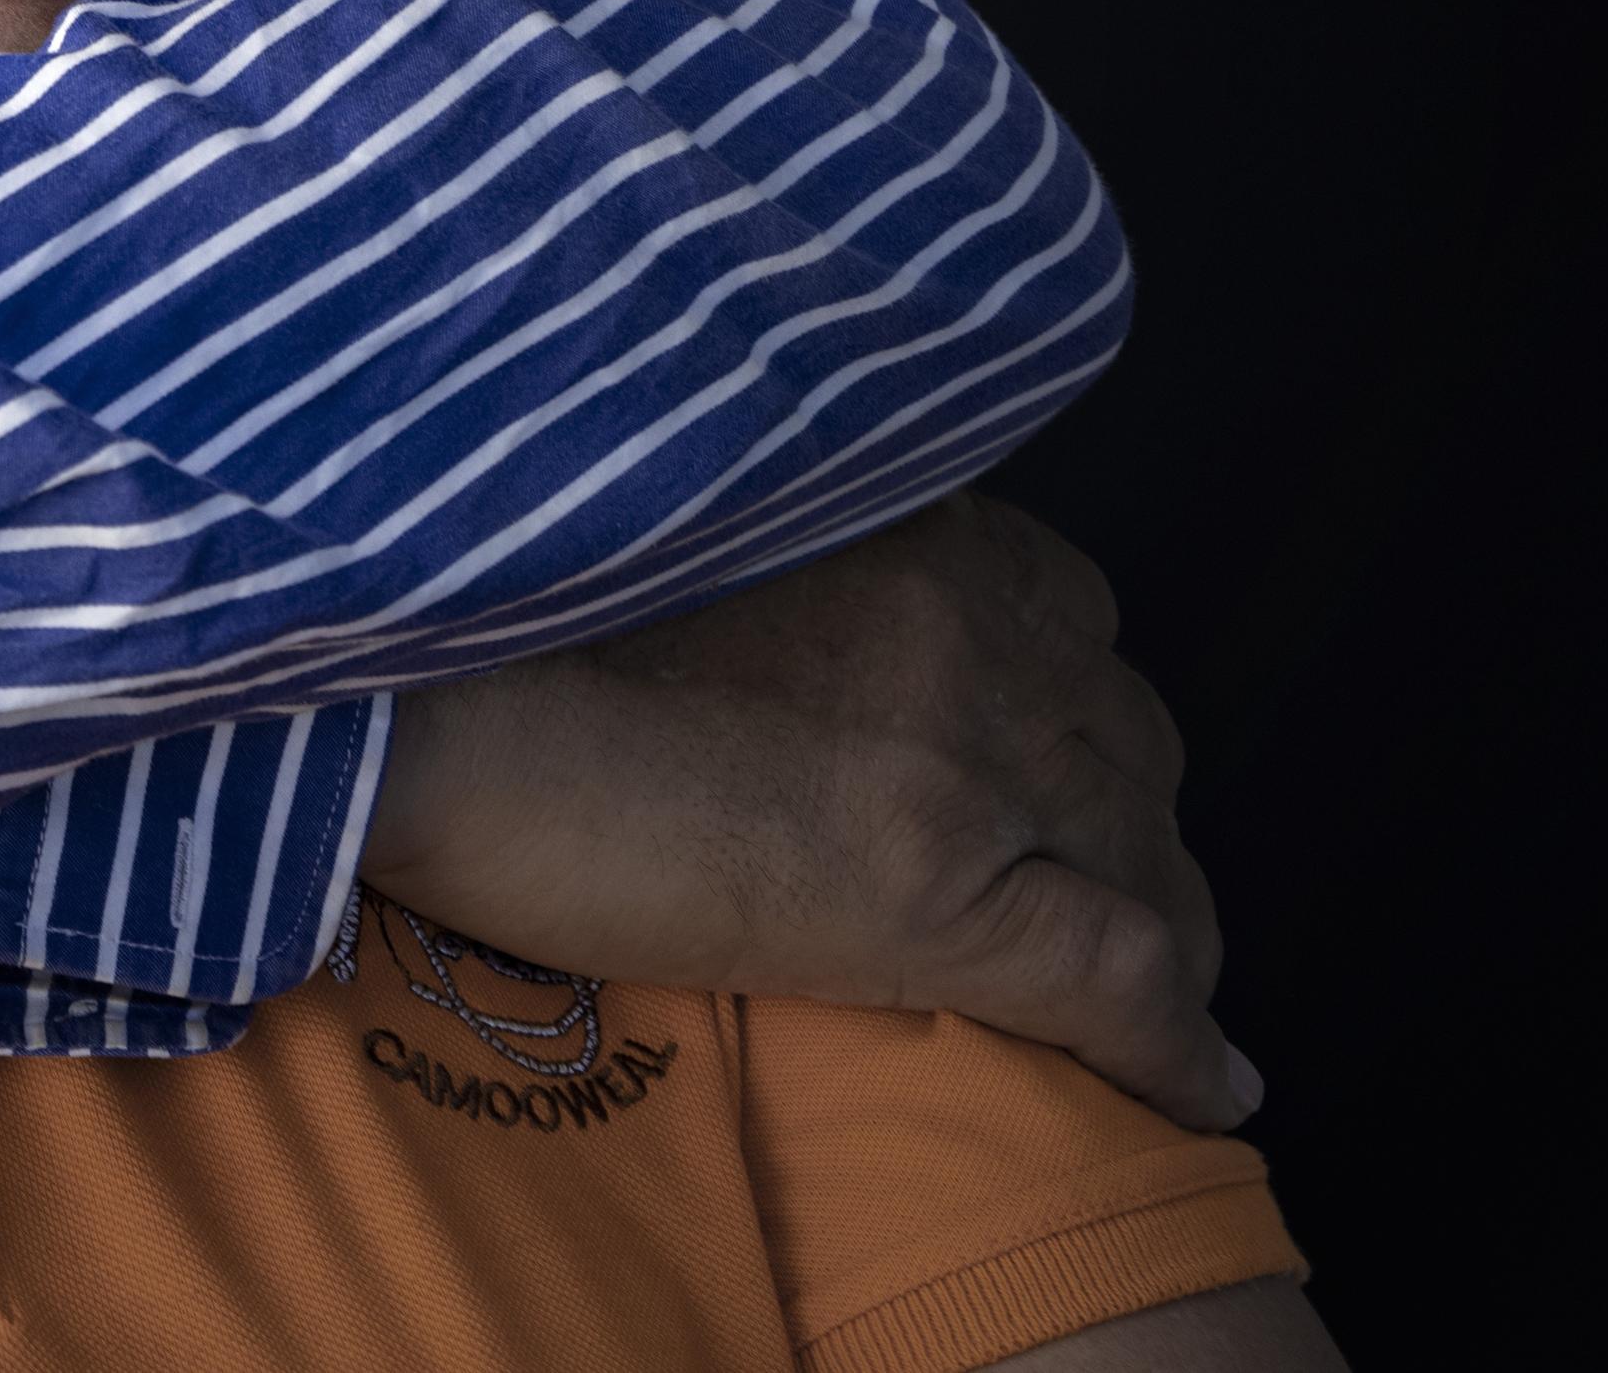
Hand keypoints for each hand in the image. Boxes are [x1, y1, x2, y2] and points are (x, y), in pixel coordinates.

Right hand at [360, 493, 1252, 1131]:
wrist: (399, 686)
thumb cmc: (464, 601)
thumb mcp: (639, 519)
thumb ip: (743, 542)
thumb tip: (744, 610)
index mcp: (886, 514)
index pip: (1059, 611)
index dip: (1069, 704)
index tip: (1039, 761)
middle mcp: (953, 614)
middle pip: (1118, 734)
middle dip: (1122, 817)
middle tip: (1081, 888)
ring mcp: (956, 752)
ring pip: (1148, 858)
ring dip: (1162, 925)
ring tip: (1148, 996)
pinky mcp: (931, 889)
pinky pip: (1125, 981)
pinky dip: (1180, 1049)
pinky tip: (1209, 1093)